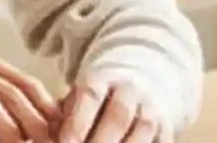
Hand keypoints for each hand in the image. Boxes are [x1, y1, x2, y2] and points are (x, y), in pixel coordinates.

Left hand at [56, 70, 171, 142]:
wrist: (142, 86)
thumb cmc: (97, 100)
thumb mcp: (78, 97)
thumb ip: (64, 114)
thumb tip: (50, 134)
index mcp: (101, 79)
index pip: (90, 97)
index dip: (77, 123)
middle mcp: (130, 91)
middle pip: (117, 117)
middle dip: (99, 141)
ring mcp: (151, 110)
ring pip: (141, 133)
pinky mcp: (166, 129)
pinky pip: (156, 142)